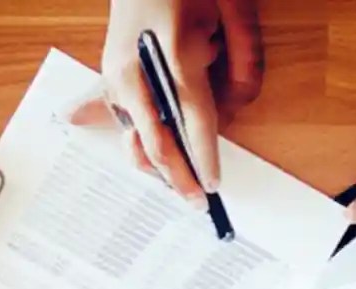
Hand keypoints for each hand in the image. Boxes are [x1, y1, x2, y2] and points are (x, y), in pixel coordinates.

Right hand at [68, 0, 263, 201]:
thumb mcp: (232, 2)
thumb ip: (245, 54)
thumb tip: (241, 101)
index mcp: (170, 51)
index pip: (192, 117)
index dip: (204, 155)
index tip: (212, 184)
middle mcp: (134, 69)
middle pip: (155, 139)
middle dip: (176, 175)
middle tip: (195, 201)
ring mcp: (116, 72)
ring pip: (134, 135)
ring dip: (154, 164)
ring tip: (178, 186)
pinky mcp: (110, 73)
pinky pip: (118, 117)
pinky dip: (134, 140)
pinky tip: (123, 171)